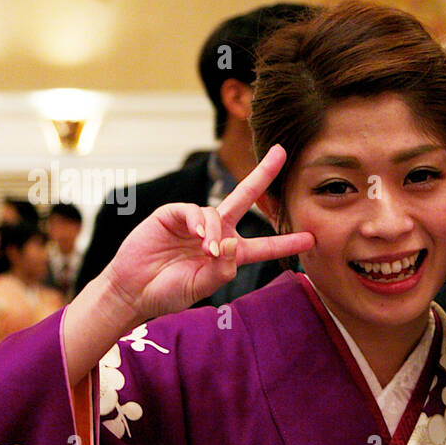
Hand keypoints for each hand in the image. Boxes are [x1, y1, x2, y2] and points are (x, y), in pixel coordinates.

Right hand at [101, 144, 315, 322]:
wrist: (134, 291)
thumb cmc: (169, 292)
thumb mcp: (203, 286)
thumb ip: (222, 268)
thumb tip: (231, 241)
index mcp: (230, 253)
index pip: (264, 246)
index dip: (286, 243)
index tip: (311, 238)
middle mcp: (216, 232)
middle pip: (246, 198)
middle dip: (264, 174)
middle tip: (282, 152)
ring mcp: (194, 222)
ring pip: (217, 213)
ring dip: (214, 232)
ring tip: (206, 251)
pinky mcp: (172, 214)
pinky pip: (194, 211)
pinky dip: (199, 223)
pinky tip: (198, 238)